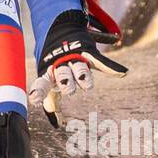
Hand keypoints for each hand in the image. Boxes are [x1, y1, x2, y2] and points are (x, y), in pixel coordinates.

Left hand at [28, 9, 127, 126]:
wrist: (60, 33)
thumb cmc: (55, 67)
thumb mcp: (51, 83)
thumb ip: (51, 103)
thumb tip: (57, 125)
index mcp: (49, 73)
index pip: (43, 83)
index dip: (39, 91)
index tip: (34, 99)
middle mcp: (61, 66)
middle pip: (63, 74)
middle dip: (65, 82)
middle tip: (68, 90)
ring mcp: (74, 58)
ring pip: (79, 67)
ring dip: (82, 75)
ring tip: (86, 85)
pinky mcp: (88, 52)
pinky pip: (101, 60)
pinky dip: (112, 67)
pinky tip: (122, 73)